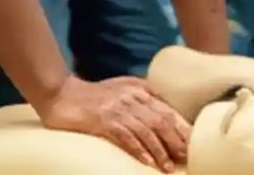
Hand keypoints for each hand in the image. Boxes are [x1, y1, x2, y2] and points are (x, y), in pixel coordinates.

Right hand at [37, 76, 189, 171]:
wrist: (61, 94)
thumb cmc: (92, 95)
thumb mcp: (121, 88)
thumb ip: (141, 95)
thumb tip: (163, 110)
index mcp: (139, 89)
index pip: (167, 109)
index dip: (181, 126)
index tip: (192, 141)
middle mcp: (132, 97)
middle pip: (161, 120)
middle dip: (176, 140)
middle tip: (186, 157)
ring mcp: (118, 108)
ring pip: (147, 130)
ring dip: (160, 150)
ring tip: (168, 166)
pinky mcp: (104, 120)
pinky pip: (126, 137)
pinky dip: (139, 150)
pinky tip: (148, 162)